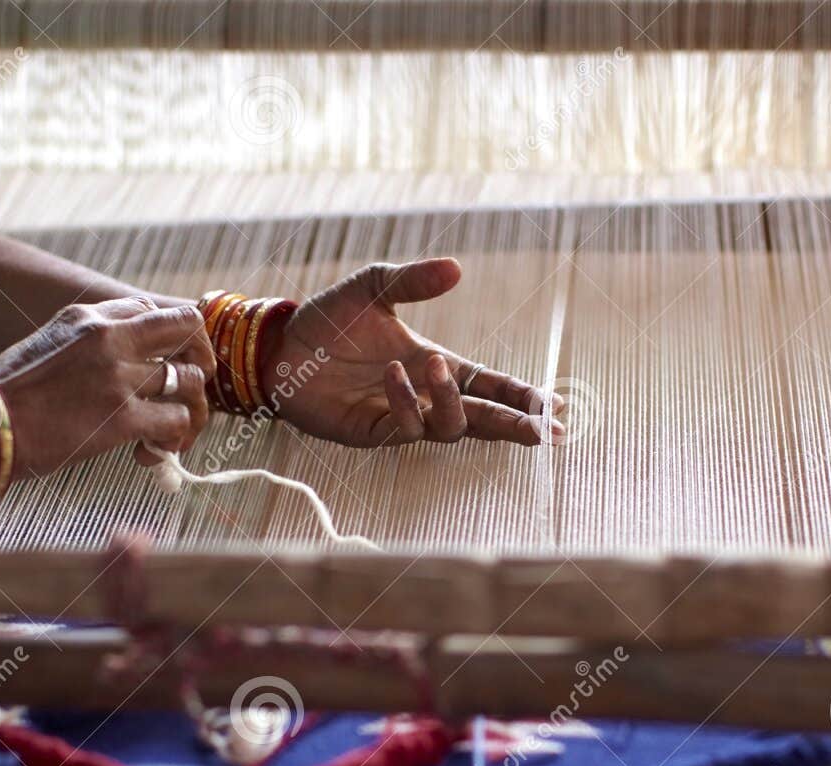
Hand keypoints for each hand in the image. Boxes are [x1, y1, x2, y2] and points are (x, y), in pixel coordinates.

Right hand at [0, 298, 215, 478]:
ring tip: (165, 435)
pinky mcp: (122, 417)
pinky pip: (177, 422)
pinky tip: (147, 454)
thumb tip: (120, 371)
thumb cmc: (3, 398)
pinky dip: (172, 442)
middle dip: (199, 358)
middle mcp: (109, 337)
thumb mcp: (46, 348)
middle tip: (188, 389)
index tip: (167, 364)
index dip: (171, 340)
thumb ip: (84, 348)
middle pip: (189, 327)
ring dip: (188, 411)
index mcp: (87, 317)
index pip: (153, 310)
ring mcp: (118, 375)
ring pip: (189, 382)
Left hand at [264, 258, 564, 447]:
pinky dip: (407, 403)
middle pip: (482, 418)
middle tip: (542, 430)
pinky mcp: (372, 432)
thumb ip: (412, 281)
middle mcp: (424, 395)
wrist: (279, 346)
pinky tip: (393, 375)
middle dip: (513, 424)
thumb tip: (456, 268)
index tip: (552, 406)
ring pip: (449, 428)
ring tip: (435, 367)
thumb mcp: (373, 288)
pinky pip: (404, 429)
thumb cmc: (327, 320)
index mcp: (435, 364)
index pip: (488, 385)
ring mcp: (401, 416)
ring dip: (451, 401)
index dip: (520, 397)